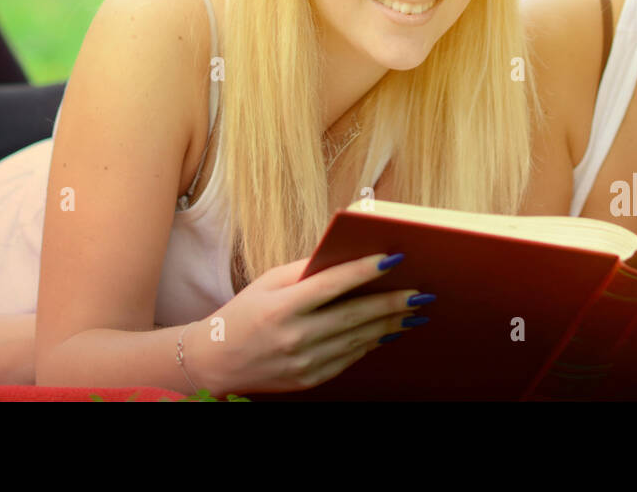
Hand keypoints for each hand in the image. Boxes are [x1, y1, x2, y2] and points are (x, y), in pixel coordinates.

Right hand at [186, 252, 429, 395]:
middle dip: (391, 303)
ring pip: (356, 339)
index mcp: (281, 308)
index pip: (331, 285)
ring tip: (414, 310)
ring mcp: (303, 362)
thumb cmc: (243, 314)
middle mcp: (293, 337)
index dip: (363, 271)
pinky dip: (371, 343)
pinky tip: (388, 330)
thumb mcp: (267, 283)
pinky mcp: (310, 379)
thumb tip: (345, 256)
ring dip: (388, 324)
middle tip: (420, 292)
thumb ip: (305, 271)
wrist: (216, 363)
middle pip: (352, 316)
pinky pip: (349, 358)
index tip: (392, 259)